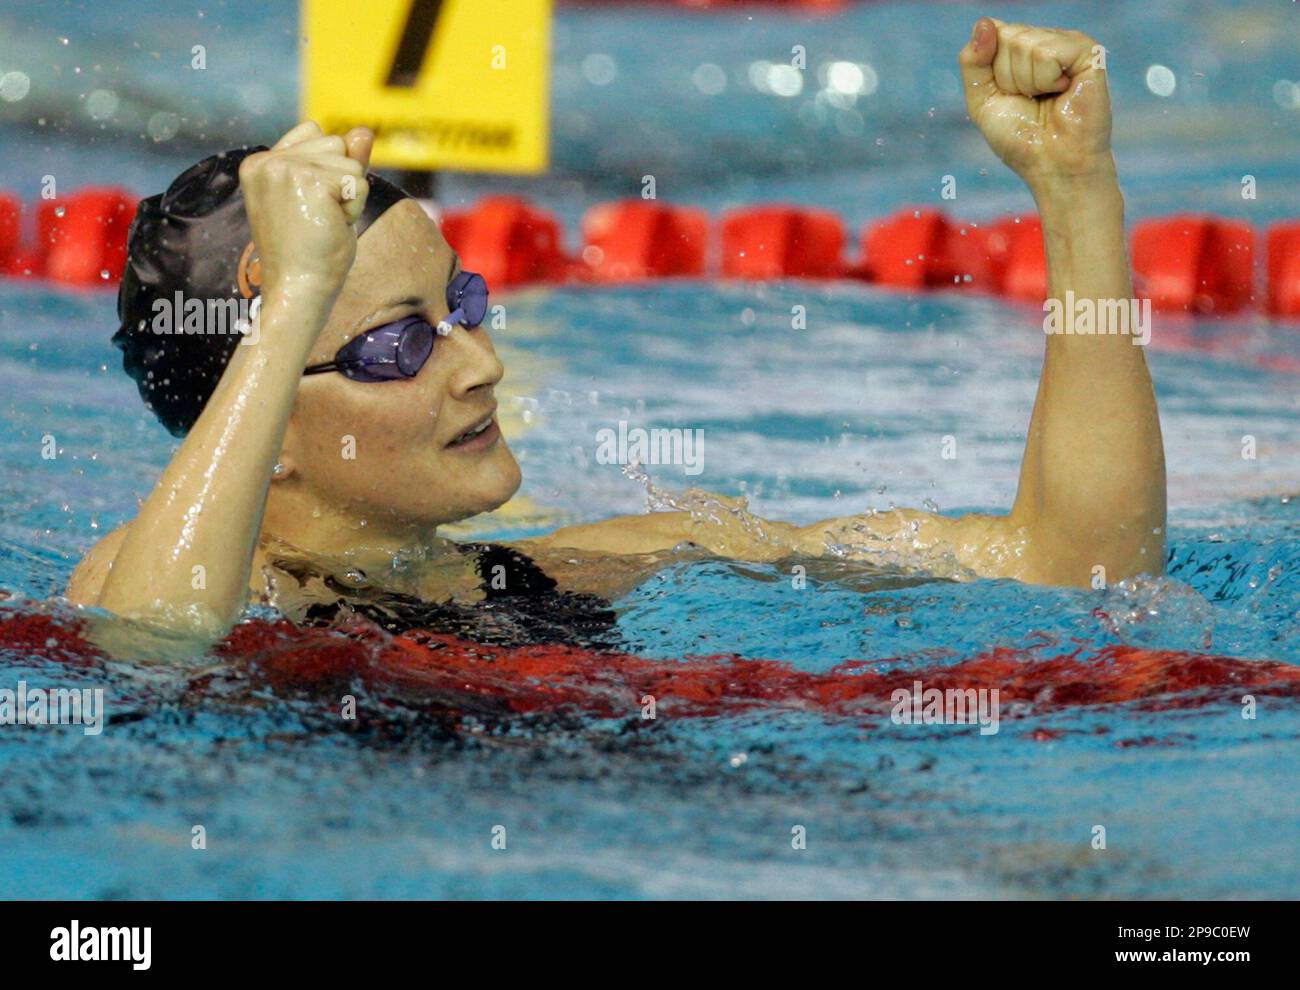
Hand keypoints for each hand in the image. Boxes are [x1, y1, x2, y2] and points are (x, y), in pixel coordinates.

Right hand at [238, 121, 373, 302]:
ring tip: (322, 223)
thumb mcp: (326, 199)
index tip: (306, 208)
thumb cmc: (310, 252)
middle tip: (317, 219)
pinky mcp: (309, 181)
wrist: (298, 288)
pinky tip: (331, 226)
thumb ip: (342, 163)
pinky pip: (359, 182)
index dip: (327, 171)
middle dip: (341, 182)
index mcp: (259, 162)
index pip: (315, 132)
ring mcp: (285, 168)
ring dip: (349, 197)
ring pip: (350, 162)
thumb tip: (365, 131)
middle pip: (336, 144)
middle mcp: (266, 160)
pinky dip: (354, 208)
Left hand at [959, 18, 1112, 188]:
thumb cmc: (1021, 137)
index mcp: (1023, 49)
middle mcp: (1046, 41)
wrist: (1052, 164)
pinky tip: (1063, 92)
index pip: (993, 33)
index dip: (993, 72)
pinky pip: (1047, 52)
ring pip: (1025, 43)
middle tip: (1032, 100)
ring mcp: (1068, 44)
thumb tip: (984, 22)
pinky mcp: (1087, 52)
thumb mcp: (982, 99)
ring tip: (1048, 98)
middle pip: (1007, 37)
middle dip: (1010, 77)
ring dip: (1028, 82)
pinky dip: (1047, 80)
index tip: (1010, 95)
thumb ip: (973, 61)